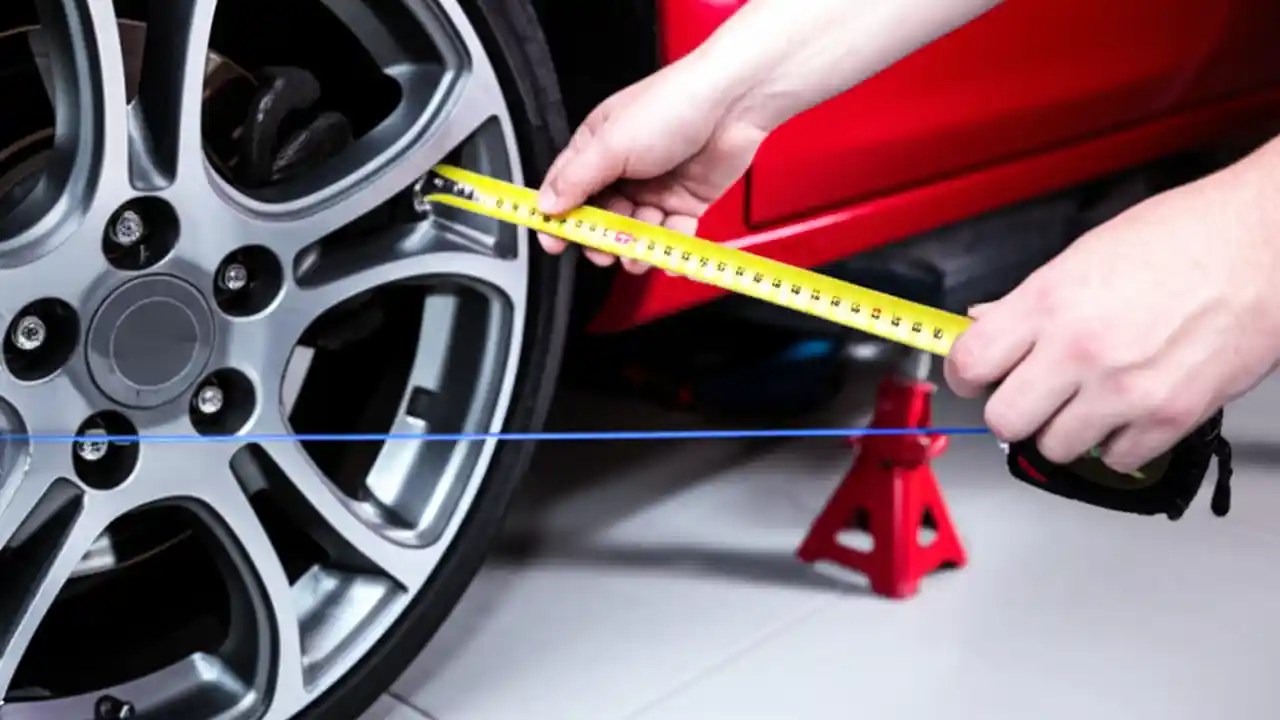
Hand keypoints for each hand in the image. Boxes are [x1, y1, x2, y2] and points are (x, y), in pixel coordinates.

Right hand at [536, 56, 767, 273]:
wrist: (733, 104)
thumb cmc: (671, 108)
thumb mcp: (612, 144)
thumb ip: (576, 179)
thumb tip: (546, 205)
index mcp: (597, 148)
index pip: (565, 189)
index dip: (556, 218)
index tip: (552, 244)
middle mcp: (623, 170)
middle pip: (600, 217)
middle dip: (601, 238)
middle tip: (604, 252)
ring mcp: (655, 188)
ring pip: (635, 231)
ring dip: (636, 248)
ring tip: (638, 255)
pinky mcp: (686, 202)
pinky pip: (671, 234)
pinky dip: (669, 248)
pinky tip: (668, 255)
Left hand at [945, 150, 1279, 471]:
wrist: (1265, 243)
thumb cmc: (1186, 236)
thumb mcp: (1087, 253)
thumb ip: (1030, 301)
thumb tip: (983, 323)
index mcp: (1051, 302)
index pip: (969, 363)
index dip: (966, 375)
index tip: (976, 376)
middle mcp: (1080, 349)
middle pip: (1004, 418)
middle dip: (1012, 408)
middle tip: (1028, 394)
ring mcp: (1124, 389)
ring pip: (1053, 447)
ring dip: (1063, 429)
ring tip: (1085, 400)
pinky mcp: (1169, 417)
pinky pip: (1113, 458)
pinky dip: (1116, 443)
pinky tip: (1126, 412)